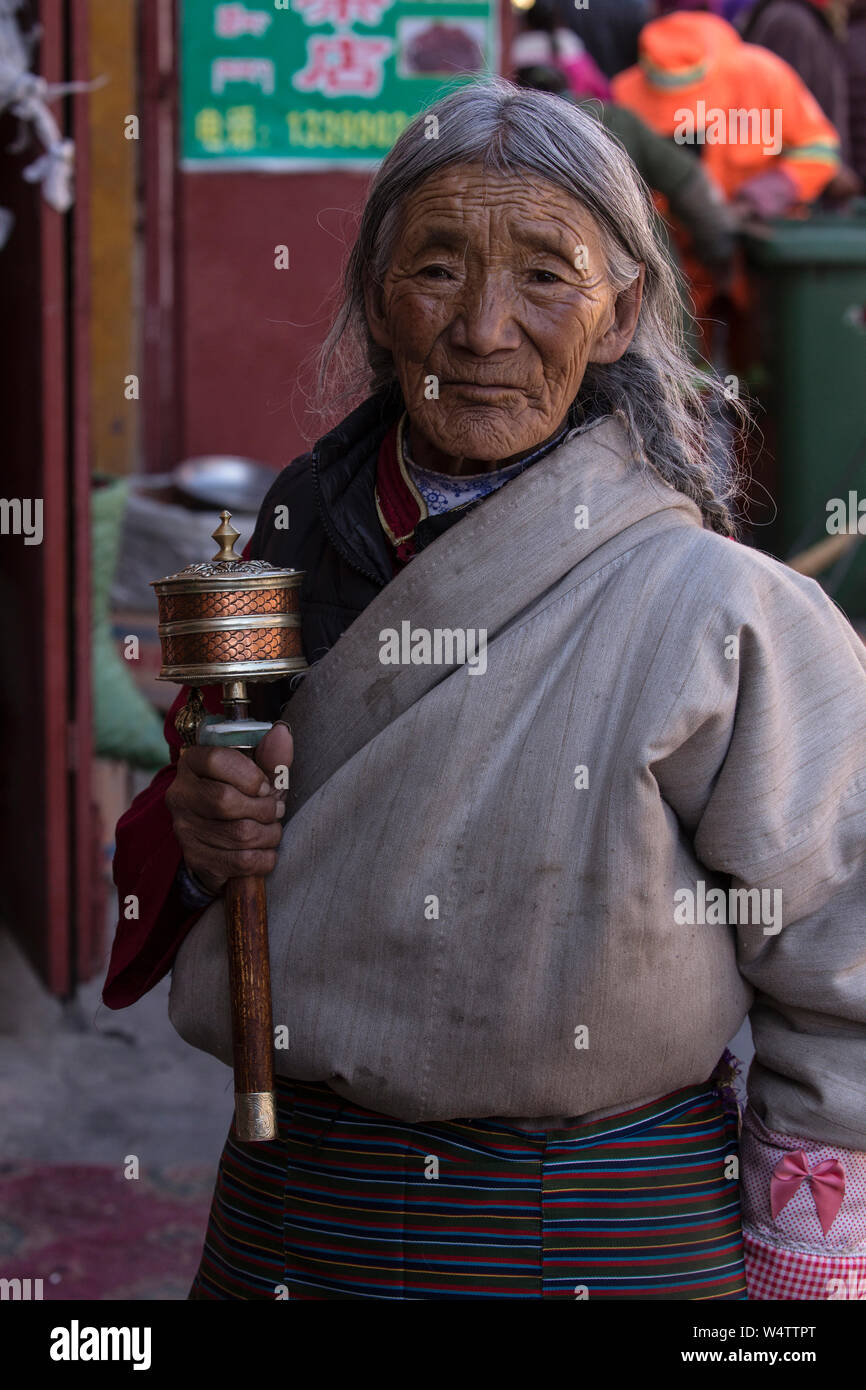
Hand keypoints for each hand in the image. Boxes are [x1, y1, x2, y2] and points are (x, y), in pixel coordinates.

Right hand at [165, 722, 293, 895]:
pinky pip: (240, 861)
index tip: (266, 787)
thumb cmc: (246, 797)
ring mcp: (184, 828)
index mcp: (192, 762)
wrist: (225, 839)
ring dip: (269, 834)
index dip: (250, 776)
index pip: (216, 760)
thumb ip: (271, 756)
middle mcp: (180, 794)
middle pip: (225, 800)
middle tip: (276, 810)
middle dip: (264, 808)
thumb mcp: (260, 774)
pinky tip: (265, 851)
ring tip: (272, 830)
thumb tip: (281, 732)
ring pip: (238, 833)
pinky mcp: (195, 858)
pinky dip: (264, 858)